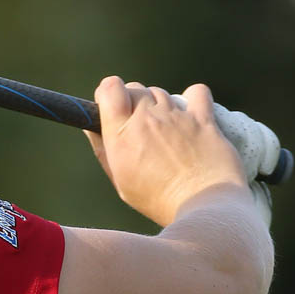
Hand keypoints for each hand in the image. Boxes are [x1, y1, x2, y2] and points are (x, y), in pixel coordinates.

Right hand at [84, 77, 250, 226]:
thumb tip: (91, 128)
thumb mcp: (121, 181)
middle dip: (134, 103)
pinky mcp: (203, 119)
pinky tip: (192, 115)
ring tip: (167, 132)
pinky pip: (197, 92)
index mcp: (122, 135)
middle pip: (135, 89)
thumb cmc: (159, 200)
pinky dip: (193, 99)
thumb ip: (103, 150)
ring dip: (160, 106)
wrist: (203, 205)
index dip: (109, 92)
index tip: (113, 105)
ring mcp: (177, 116)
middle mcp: (148, 119)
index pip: (110, 88)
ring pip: (161, 93)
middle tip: (141, 128)